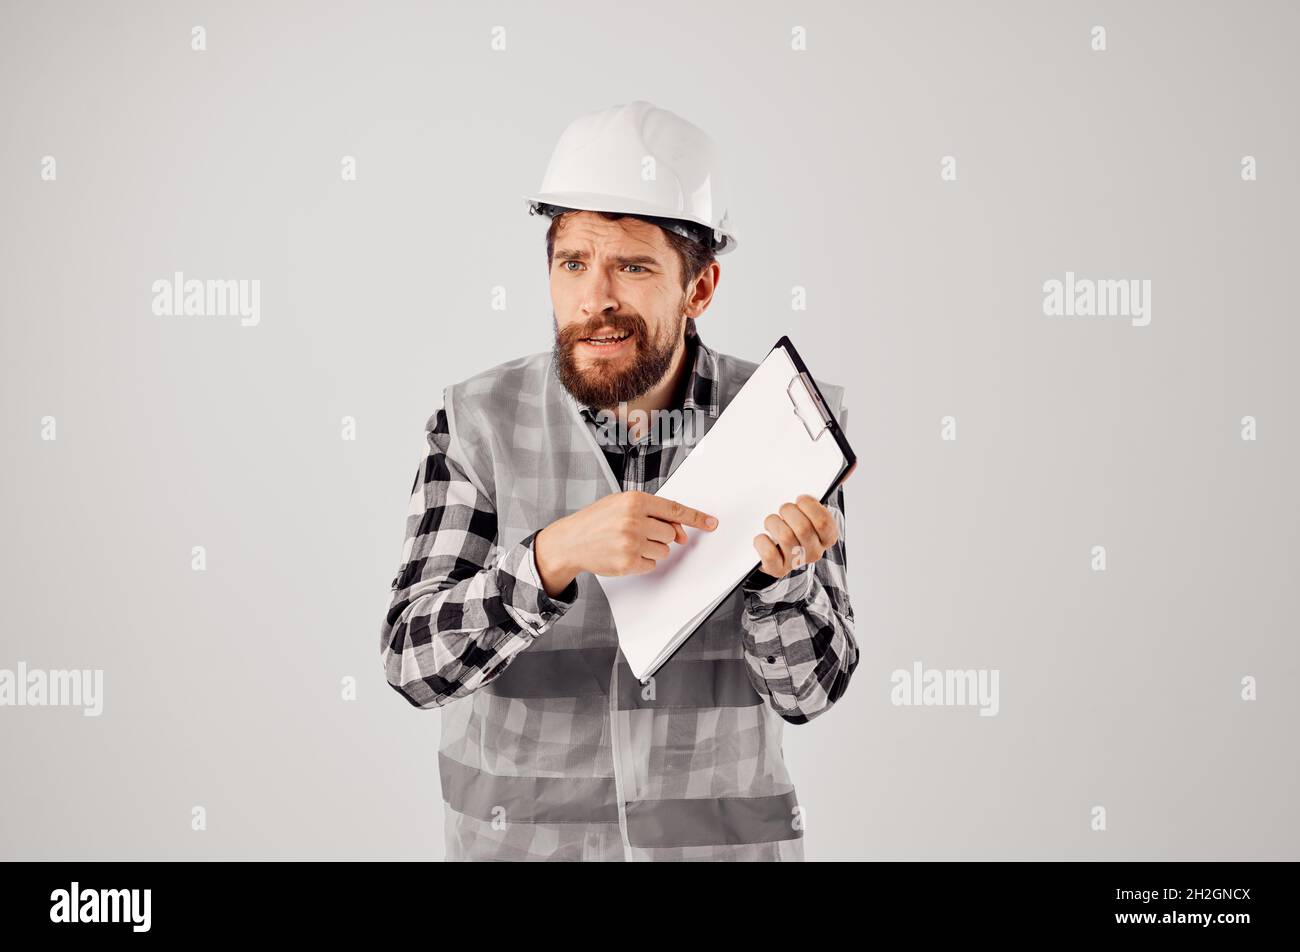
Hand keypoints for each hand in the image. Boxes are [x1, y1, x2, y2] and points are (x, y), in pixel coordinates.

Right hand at [535, 491, 717, 595]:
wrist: (570, 541)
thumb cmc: (597, 520)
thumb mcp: (622, 506)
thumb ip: (653, 514)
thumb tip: (680, 533)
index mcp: (634, 500)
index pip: (674, 510)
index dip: (696, 517)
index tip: (712, 523)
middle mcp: (634, 520)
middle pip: (670, 533)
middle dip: (660, 535)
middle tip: (638, 532)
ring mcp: (631, 543)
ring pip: (664, 551)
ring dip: (652, 549)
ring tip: (628, 542)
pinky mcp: (628, 563)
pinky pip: (652, 565)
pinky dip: (643, 561)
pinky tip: (624, 554)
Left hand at [753, 494, 837, 578]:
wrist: (775, 551)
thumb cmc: (794, 524)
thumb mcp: (810, 508)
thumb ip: (827, 489)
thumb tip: (851, 467)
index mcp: (827, 536)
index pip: (824, 521)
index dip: (809, 506)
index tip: (799, 498)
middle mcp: (814, 551)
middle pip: (803, 528)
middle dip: (788, 512)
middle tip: (783, 509)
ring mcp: (796, 562)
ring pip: (785, 537)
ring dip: (773, 523)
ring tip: (772, 521)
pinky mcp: (777, 569)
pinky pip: (769, 553)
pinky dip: (762, 541)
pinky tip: (763, 536)